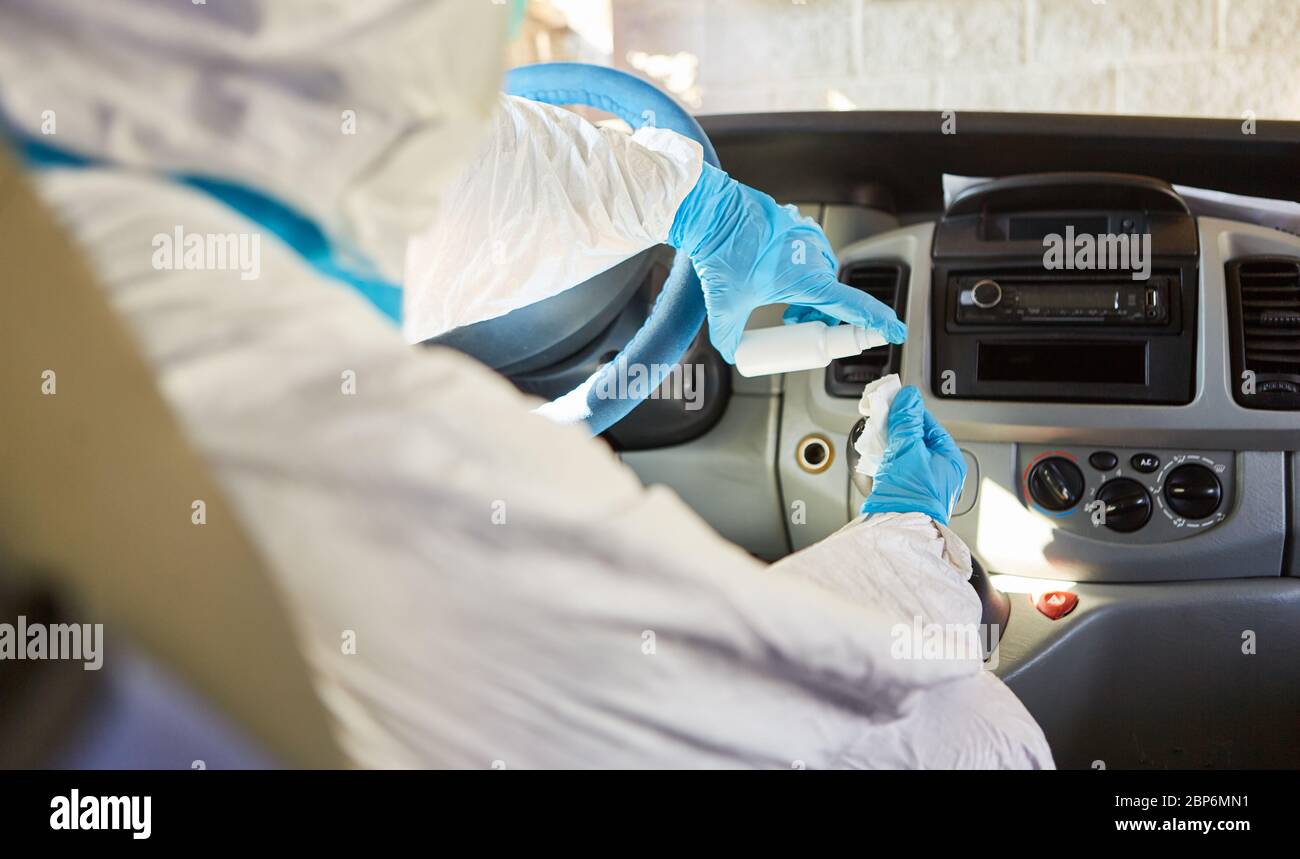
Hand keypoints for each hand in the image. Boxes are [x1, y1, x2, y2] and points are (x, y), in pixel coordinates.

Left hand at [668, 163, 905, 362]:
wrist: (711, 213)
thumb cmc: (722, 256)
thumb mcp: (725, 308)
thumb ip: (729, 339)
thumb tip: (732, 355)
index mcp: (808, 279)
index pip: (854, 306)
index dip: (876, 322)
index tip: (895, 331)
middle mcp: (815, 257)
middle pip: (832, 296)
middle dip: (818, 316)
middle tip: (793, 324)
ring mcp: (807, 238)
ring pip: (820, 276)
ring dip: (809, 295)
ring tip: (784, 306)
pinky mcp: (797, 227)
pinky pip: (808, 256)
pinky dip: (800, 273)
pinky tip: (776, 276)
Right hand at [860, 386, 965, 524]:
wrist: (897, 530)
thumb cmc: (910, 496)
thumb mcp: (907, 449)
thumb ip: (907, 420)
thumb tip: (908, 397)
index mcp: (950, 459)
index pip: (928, 424)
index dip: (909, 411)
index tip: (893, 400)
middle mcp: (940, 471)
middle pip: (915, 437)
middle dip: (895, 429)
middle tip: (880, 420)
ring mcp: (923, 482)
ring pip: (904, 452)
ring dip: (888, 444)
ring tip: (876, 440)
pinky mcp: (907, 491)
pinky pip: (897, 467)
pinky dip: (885, 459)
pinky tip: (875, 458)